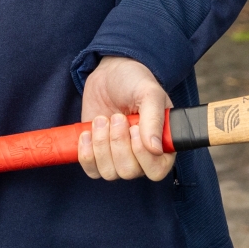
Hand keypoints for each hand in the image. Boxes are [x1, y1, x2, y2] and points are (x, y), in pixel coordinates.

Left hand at [78, 55, 174, 181]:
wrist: (110, 74)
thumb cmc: (134, 82)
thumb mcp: (149, 93)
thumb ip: (154, 119)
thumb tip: (154, 148)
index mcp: (162, 146)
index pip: (156, 171)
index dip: (142, 154)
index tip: (134, 128)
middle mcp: (142, 157)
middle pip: (128, 171)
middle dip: (117, 143)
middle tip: (117, 117)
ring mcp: (118, 157)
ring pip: (108, 172)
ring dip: (101, 145)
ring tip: (102, 120)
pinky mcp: (98, 154)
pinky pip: (91, 170)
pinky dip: (86, 154)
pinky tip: (87, 133)